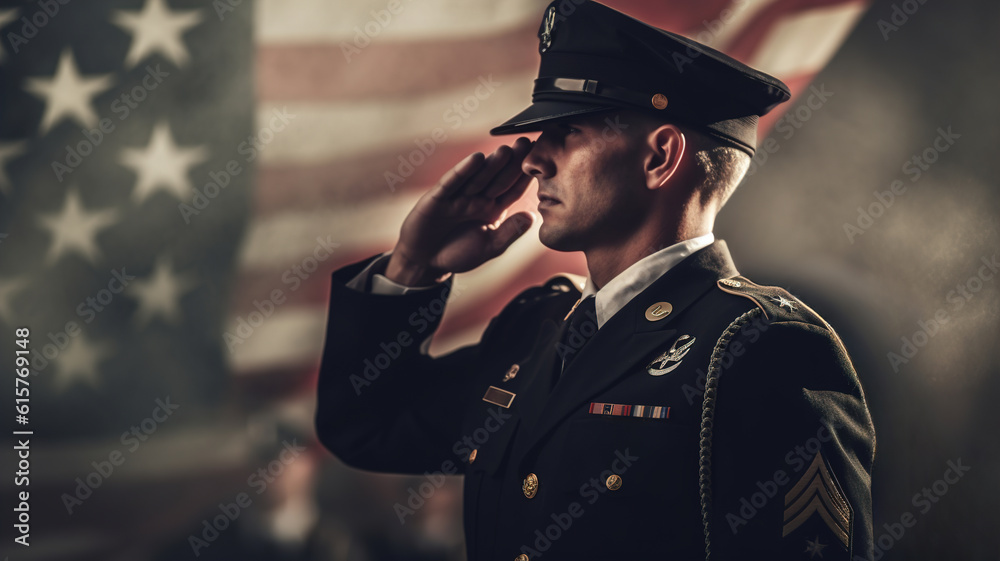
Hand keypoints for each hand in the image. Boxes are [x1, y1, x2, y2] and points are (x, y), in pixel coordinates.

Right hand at [385, 137, 535, 285]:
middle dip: (512, 162)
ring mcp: (457, 196)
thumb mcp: (489, 248)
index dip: (526, 175)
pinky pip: (452, 182)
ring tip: (506, 149)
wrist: (425, 262)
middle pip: (498, 177)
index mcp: (492, 208)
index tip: (541, 160)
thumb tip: (532, 217)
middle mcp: (477, 198)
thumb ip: (509, 233)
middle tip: (528, 143)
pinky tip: (475, 159)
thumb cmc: (457, 254)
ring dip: (491, 163)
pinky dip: (463, 171)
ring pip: (478, 176)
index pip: (512, 189)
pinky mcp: (437, 198)